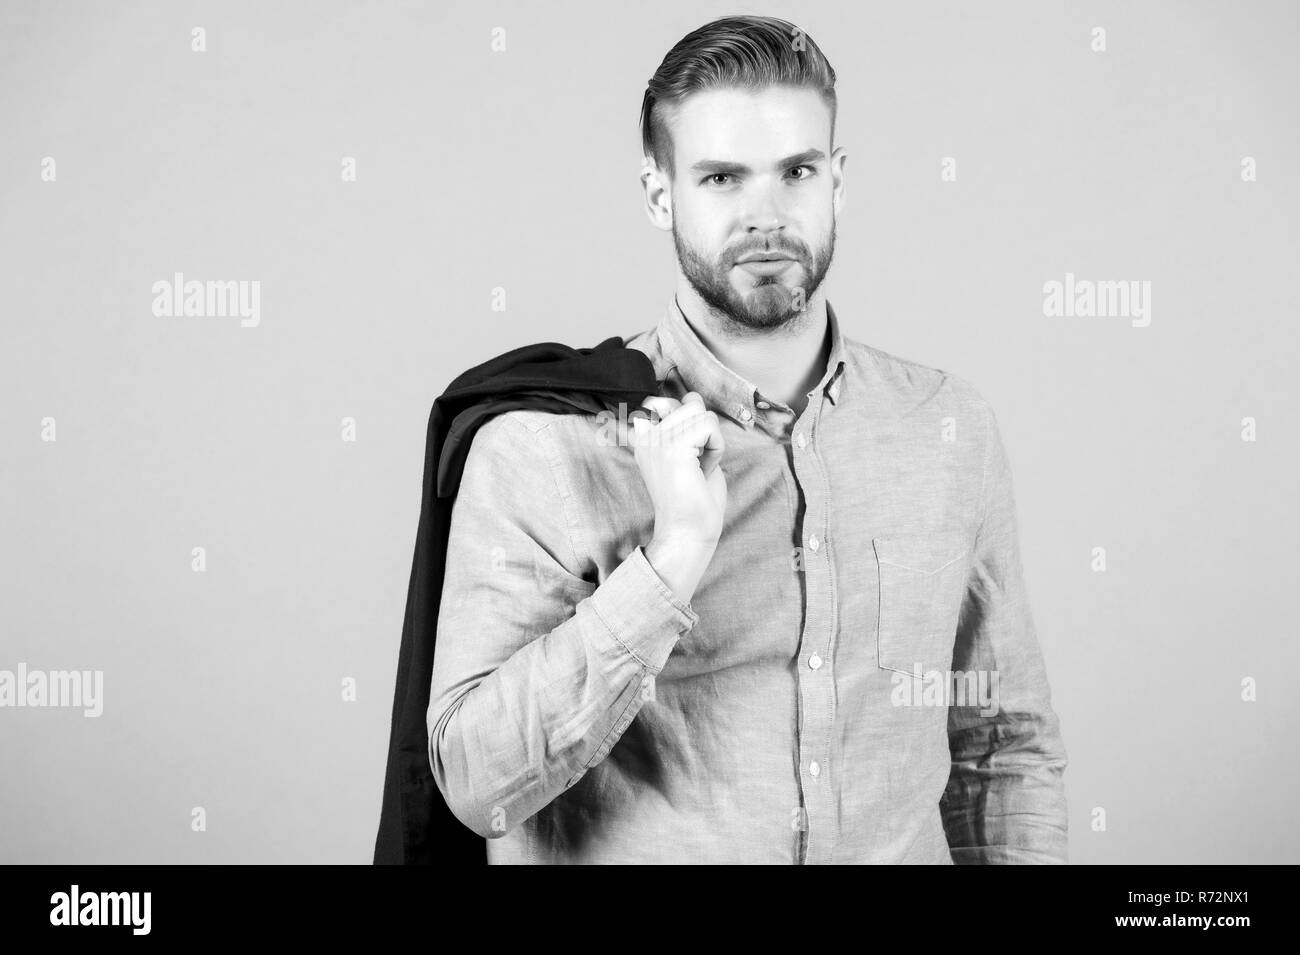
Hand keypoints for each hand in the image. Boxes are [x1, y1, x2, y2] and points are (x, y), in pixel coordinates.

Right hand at [630, 391, 726, 548]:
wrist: (688, 532)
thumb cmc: (693, 498)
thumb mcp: (688, 451)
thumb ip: (686, 423)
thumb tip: (691, 396)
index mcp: (643, 436)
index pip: (664, 400)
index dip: (688, 422)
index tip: (685, 456)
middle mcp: (644, 435)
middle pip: (690, 403)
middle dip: (704, 431)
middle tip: (695, 463)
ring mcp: (656, 439)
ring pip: (701, 412)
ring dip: (711, 441)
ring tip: (698, 467)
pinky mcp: (672, 447)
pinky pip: (709, 425)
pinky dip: (716, 448)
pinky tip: (704, 470)